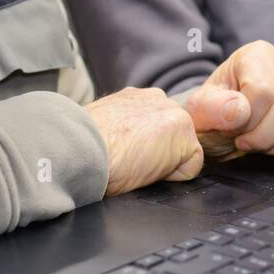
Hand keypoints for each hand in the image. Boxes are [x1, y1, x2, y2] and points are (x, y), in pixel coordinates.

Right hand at [84, 87, 203, 196]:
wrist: (82, 146)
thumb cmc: (84, 146)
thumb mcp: (103, 128)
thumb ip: (122, 127)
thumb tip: (123, 143)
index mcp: (135, 98)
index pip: (156, 127)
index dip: (147, 148)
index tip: (128, 156)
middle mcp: (156, 98)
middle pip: (174, 137)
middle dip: (161, 153)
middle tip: (133, 162)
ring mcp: (172, 112)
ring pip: (184, 149)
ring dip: (168, 162)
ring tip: (138, 164)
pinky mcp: (183, 129)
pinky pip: (191, 165)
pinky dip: (175, 175)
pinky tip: (149, 168)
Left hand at [185, 41, 273, 160]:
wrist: (226, 123)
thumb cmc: (214, 112)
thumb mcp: (199, 109)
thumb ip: (212, 108)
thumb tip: (240, 111)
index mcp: (259, 54)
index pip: (262, 91)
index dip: (246, 121)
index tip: (232, 129)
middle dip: (262, 138)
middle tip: (244, 142)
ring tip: (260, 145)